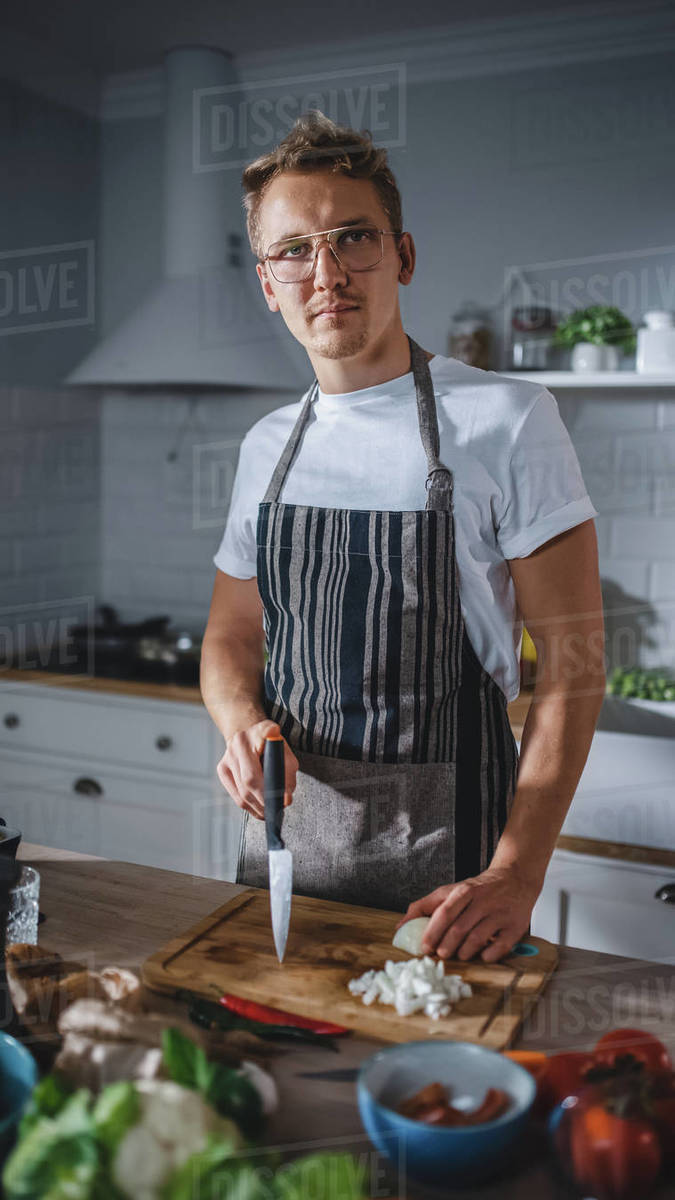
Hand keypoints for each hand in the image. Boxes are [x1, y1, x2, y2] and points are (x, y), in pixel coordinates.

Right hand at [217, 720, 297, 820]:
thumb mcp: (286, 753)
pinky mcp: (221, 769)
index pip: (265, 763)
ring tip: (271, 812)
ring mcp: (227, 757)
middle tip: (278, 811)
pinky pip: (235, 794)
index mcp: (259, 733)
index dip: (271, 787)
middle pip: (249, 782)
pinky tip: (259, 809)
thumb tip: (285, 800)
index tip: (284, 801)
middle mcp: (238, 743)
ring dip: (257, 807)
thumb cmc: (271, 744)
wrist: (249, 731)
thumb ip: (288, 774)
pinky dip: (248, 806)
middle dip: (265, 802)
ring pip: (241, 792)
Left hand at [394, 865, 540, 963]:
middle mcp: (483, 901)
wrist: (515, 878)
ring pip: (478, 938)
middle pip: (460, 928)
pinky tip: (482, 956)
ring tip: (459, 955)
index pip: (445, 912)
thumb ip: (424, 906)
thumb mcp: (450, 891)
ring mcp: (500, 914)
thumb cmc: (477, 889)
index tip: (424, 947)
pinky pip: (501, 946)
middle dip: (447, 946)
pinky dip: (489, 955)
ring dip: (465, 952)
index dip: (432, 932)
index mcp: (465, 891)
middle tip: (440, 955)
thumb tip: (400, 926)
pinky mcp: (515, 926)